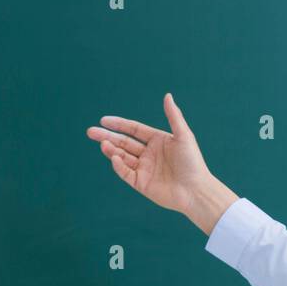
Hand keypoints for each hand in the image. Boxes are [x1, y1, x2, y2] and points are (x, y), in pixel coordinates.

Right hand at [86, 92, 234, 229]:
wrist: (196, 190)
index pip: (133, 130)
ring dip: (111, 150)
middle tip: (90, 131)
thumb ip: (173, 116)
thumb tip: (167, 95)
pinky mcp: (141, 184)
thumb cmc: (193, 162)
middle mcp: (149, 154)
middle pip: (123, 142)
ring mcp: (144, 169)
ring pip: (122, 157)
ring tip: (102, 144)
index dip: (118, 124)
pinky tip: (115, 158)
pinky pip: (126, 173)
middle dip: (107, 137)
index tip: (104, 120)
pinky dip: (119, 166)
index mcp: (157, 141)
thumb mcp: (183, 135)